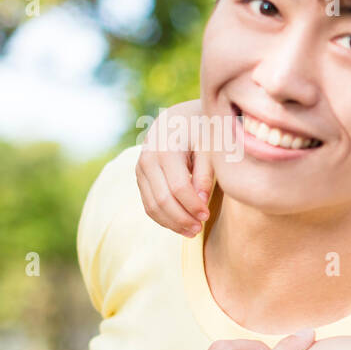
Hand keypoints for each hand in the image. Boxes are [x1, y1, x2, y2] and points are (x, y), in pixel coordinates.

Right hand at [136, 98, 214, 236]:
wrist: (179, 118)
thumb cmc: (201, 131)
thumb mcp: (210, 145)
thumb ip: (206, 172)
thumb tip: (202, 201)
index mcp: (166, 149)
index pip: (178, 187)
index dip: (193, 205)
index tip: (207, 215)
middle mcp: (148, 159)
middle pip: (162, 199)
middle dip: (182, 218)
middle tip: (200, 228)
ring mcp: (141, 169)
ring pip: (152, 205)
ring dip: (172, 223)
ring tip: (193, 232)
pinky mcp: (140, 178)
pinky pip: (148, 204)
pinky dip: (163, 218)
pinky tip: (181, 225)